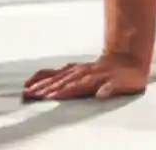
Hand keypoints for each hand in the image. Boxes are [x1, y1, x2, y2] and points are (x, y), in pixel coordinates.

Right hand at [22, 52, 147, 100]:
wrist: (129, 56)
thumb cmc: (128, 75)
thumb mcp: (125, 83)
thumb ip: (111, 88)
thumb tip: (101, 94)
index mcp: (92, 78)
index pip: (72, 87)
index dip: (59, 92)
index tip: (46, 98)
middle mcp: (81, 72)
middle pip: (58, 81)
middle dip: (43, 89)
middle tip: (28, 95)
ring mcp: (77, 69)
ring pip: (54, 76)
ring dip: (40, 83)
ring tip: (26, 88)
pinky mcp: (75, 68)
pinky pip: (56, 71)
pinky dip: (44, 75)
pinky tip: (36, 79)